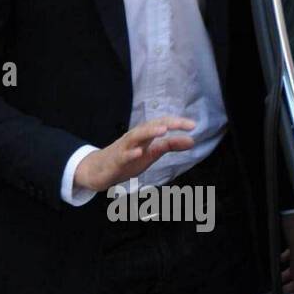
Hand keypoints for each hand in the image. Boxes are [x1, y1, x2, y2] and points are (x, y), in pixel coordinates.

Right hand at [74, 117, 195, 192]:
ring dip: (149, 132)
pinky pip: (123, 156)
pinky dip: (131, 153)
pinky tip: (139, 153)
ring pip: (136, 136)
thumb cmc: (128, 159)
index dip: (177, 123)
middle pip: (150, 126)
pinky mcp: (115, 161)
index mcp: (145, 134)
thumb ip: (170, 145)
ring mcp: (124, 148)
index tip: (193, 125)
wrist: (100, 170)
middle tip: (181, 124)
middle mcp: (134, 137)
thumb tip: (191, 140)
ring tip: (163, 130)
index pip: (162, 124)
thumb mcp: (152, 153)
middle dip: (166, 124)